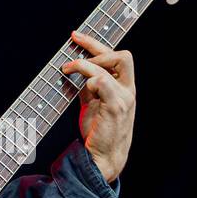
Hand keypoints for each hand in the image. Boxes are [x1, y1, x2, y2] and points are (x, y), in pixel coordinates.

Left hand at [59, 30, 135, 182]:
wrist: (103, 158)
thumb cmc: (99, 133)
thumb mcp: (93, 105)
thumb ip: (89, 88)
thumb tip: (76, 71)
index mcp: (124, 89)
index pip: (117, 58)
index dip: (96, 45)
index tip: (76, 38)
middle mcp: (128, 91)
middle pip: (123, 56)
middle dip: (96, 47)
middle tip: (74, 47)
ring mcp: (124, 98)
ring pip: (111, 65)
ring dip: (86, 64)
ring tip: (67, 69)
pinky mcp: (115, 107)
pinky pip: (103, 82)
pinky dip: (90, 80)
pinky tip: (80, 89)